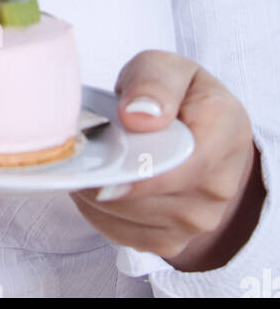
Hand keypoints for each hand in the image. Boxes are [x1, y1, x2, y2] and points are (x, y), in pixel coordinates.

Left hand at [71, 49, 264, 269]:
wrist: (201, 137)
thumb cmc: (178, 96)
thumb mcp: (165, 68)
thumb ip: (153, 82)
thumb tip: (138, 116)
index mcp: (225, 130)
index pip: (185, 163)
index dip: (141, 167)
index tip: (105, 159)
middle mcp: (219, 184)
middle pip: (149, 194)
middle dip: (107, 171)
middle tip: (82, 146)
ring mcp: (199, 219)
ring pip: (128, 215)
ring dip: (97, 190)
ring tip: (91, 158)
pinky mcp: (173, 240)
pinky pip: (122, 232)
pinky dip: (99, 210)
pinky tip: (100, 181)